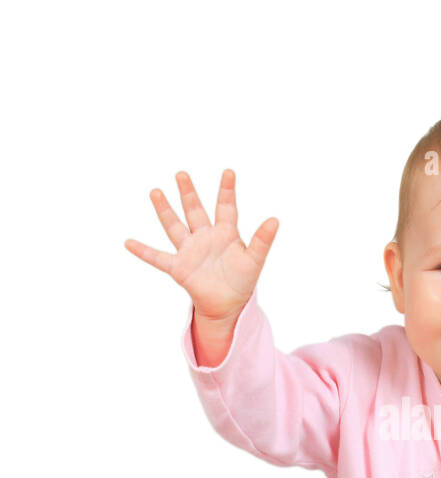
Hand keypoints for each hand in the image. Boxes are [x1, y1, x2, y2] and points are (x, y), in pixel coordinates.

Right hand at [124, 169, 278, 323]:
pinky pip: (157, 258)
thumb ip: (262, 240)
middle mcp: (205, 237)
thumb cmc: (242, 282)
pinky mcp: (179, 268)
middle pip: (195, 210)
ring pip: (174, 226)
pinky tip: (128, 242)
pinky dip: (143, 251)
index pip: (226, 207)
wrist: (228, 306)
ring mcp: (190, 251)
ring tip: (155, 191)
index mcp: (226, 233)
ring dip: (165, 210)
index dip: (227, 190)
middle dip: (188, 192)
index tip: (229, 172)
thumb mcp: (255, 260)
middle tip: (181, 173)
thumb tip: (275, 220)